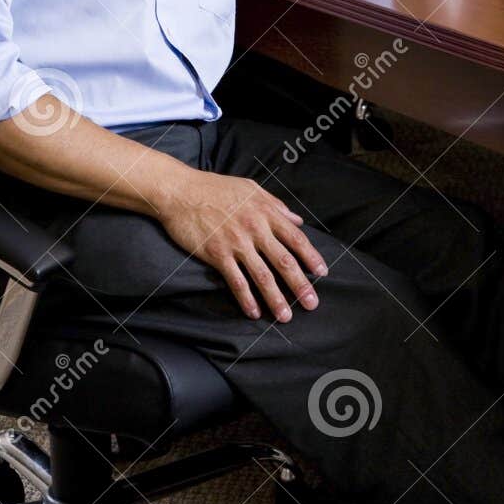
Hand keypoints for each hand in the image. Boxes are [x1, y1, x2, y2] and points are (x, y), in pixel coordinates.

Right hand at [154, 168, 327, 321]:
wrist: (181, 191)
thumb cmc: (215, 187)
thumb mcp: (250, 188)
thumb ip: (275, 205)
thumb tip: (297, 219)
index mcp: (265, 212)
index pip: (295, 238)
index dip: (311, 256)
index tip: (322, 272)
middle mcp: (255, 228)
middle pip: (283, 261)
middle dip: (300, 284)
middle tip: (312, 304)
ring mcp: (236, 242)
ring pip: (262, 275)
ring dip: (276, 298)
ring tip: (286, 316)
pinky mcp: (217, 254)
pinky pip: (236, 280)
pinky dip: (246, 298)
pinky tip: (253, 311)